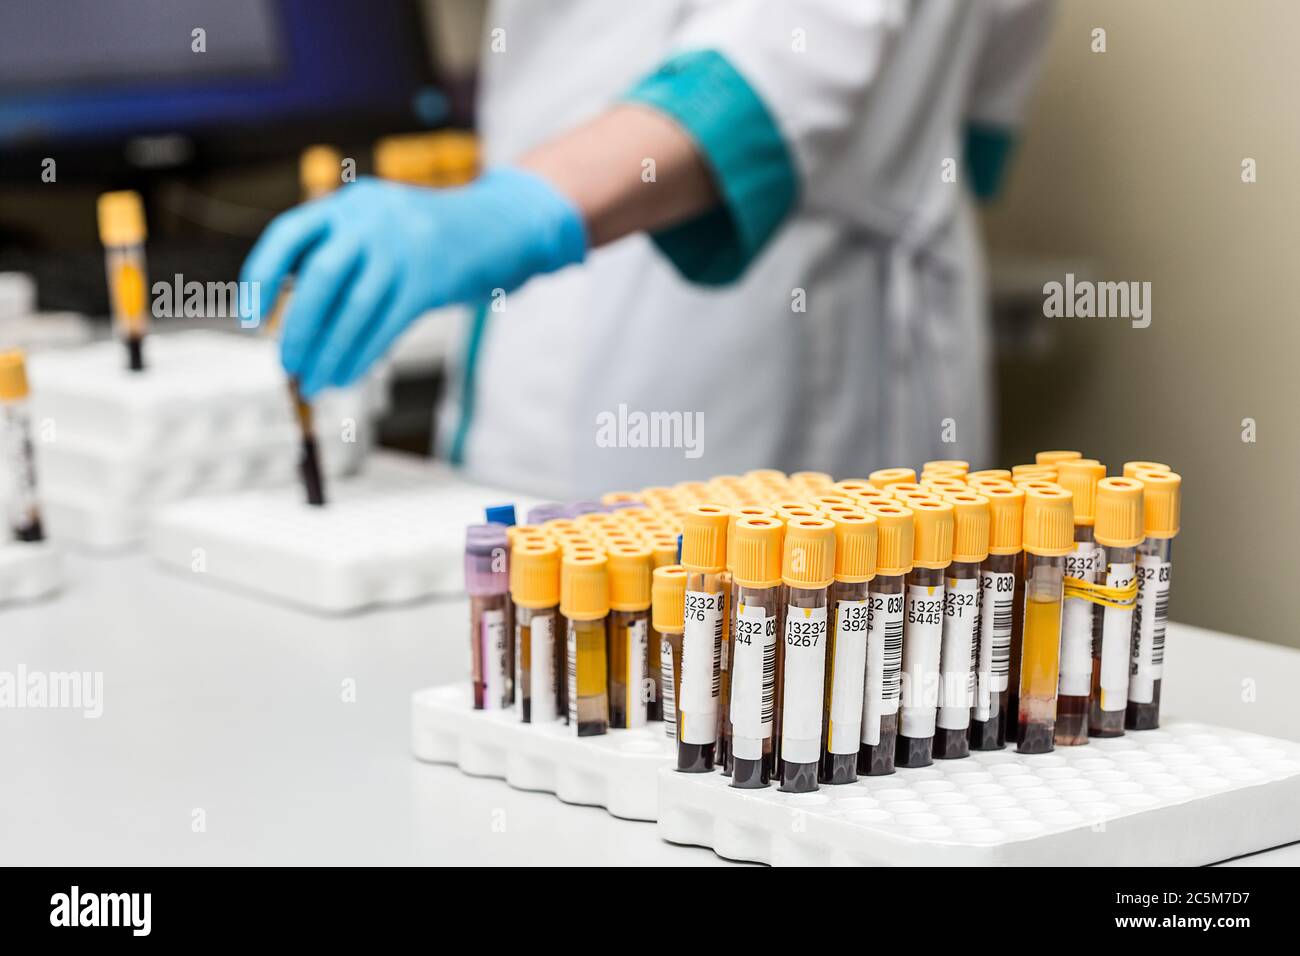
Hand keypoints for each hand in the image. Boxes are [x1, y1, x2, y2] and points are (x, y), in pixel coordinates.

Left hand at [240, 169, 585, 395]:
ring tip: (313, 382)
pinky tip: (345, 375)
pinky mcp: (430, 280)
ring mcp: (404, 248)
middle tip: (286, 363)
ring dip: (327, 352)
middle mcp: (373, 220)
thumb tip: (294, 317)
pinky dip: (360, 356)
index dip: (261, 277)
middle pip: (320, 278)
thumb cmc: (426, 236)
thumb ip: (337, 251)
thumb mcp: (377, 222)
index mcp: (349, 203)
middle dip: (297, 327)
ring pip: (353, 309)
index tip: (248, 317)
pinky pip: (386, 326)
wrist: (498, 226)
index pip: (288, 236)